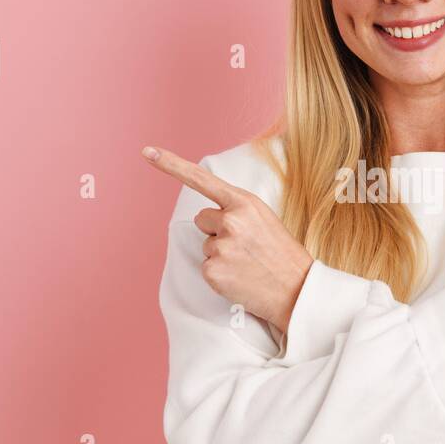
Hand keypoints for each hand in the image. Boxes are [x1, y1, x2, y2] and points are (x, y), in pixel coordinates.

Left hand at [142, 145, 313, 333]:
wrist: (297, 290)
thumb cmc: (281, 254)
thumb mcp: (264, 219)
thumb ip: (237, 210)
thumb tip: (210, 216)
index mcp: (244, 203)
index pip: (201, 179)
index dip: (171, 165)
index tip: (147, 152)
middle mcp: (230, 220)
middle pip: (202, 219)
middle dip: (217, 232)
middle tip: (245, 247)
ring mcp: (220, 246)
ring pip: (205, 245)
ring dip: (220, 254)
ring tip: (246, 264)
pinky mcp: (212, 270)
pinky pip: (205, 267)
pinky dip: (219, 275)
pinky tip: (240, 278)